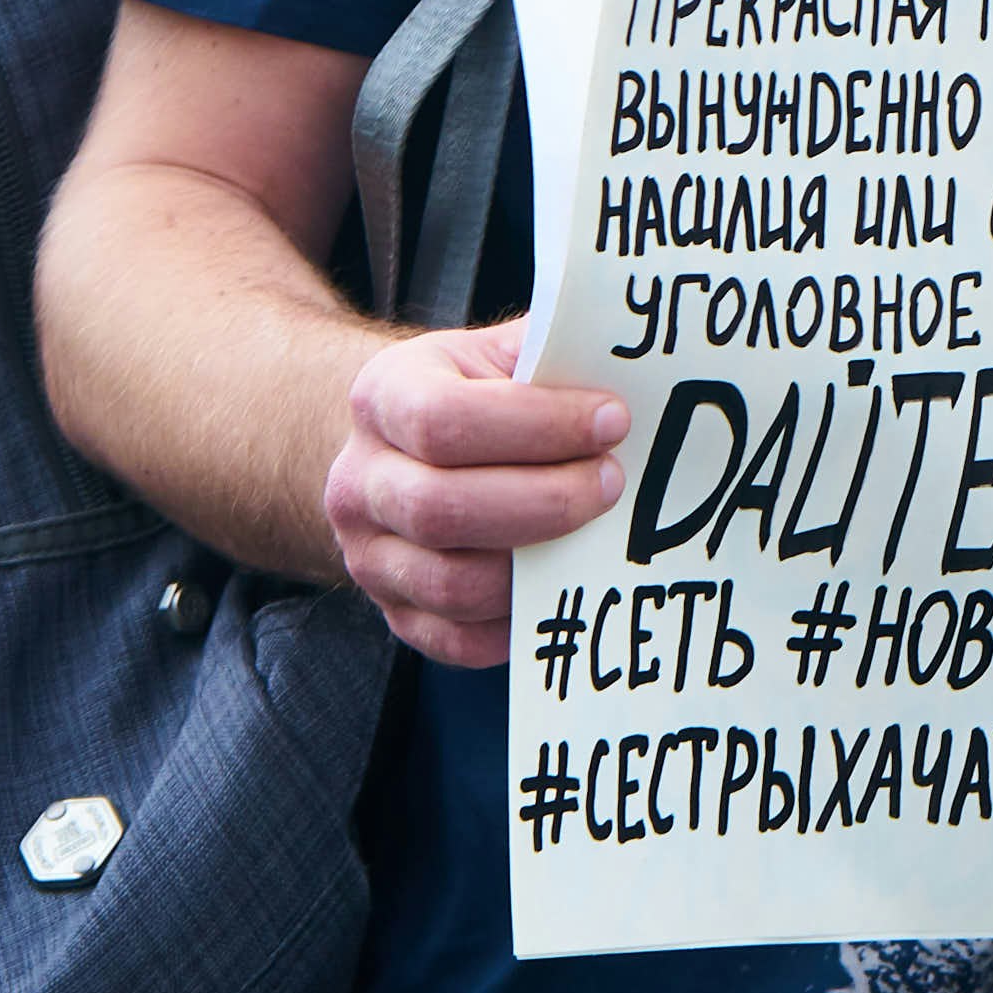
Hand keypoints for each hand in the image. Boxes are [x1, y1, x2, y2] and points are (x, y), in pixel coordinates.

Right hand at [317, 319, 627, 666]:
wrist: (407, 448)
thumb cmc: (476, 395)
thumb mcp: (499, 352)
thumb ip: (552, 352)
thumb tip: (632, 361)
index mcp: (383, 396)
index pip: (444, 420)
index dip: (536, 425)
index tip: (612, 421)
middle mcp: (361, 480)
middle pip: (441, 509)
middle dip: (545, 500)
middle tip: (613, 482)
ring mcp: (369, 557)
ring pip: (451, 584)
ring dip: (538, 563)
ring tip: (594, 530)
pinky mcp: (396, 615)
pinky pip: (458, 640)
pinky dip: (518, 621)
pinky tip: (562, 582)